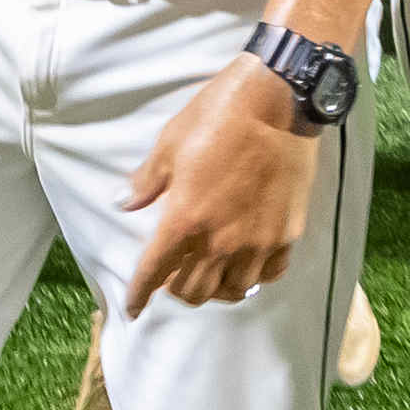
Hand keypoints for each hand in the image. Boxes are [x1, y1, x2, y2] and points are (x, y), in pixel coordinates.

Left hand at [119, 58, 319, 314]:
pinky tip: (248, 265)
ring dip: (215, 288)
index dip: (139, 295)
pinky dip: (255, 276)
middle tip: (173, 278)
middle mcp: (220, 240)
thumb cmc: (217, 116)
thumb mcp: (169, 144)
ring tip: (210, 275)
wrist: (278, 100)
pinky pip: (269, 273)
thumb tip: (123, 203)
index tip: (134, 308)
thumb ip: (146, 182)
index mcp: (184, 220)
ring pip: (232, 290)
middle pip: (193, 291)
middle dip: (176, 290)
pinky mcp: (286, 233)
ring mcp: (257, 241)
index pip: (154, 274)